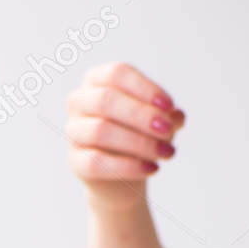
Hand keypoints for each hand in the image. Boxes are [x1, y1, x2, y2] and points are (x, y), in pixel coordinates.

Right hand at [64, 62, 184, 207]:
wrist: (123, 173)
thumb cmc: (140, 133)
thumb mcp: (158, 118)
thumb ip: (168, 114)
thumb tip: (175, 117)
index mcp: (98, 80)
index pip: (117, 74)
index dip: (144, 88)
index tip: (169, 106)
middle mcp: (79, 102)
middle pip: (105, 101)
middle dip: (141, 115)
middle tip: (167, 130)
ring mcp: (73, 132)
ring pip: (99, 131)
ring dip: (138, 142)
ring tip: (166, 152)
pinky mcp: (74, 161)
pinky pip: (96, 162)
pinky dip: (128, 166)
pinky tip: (152, 168)